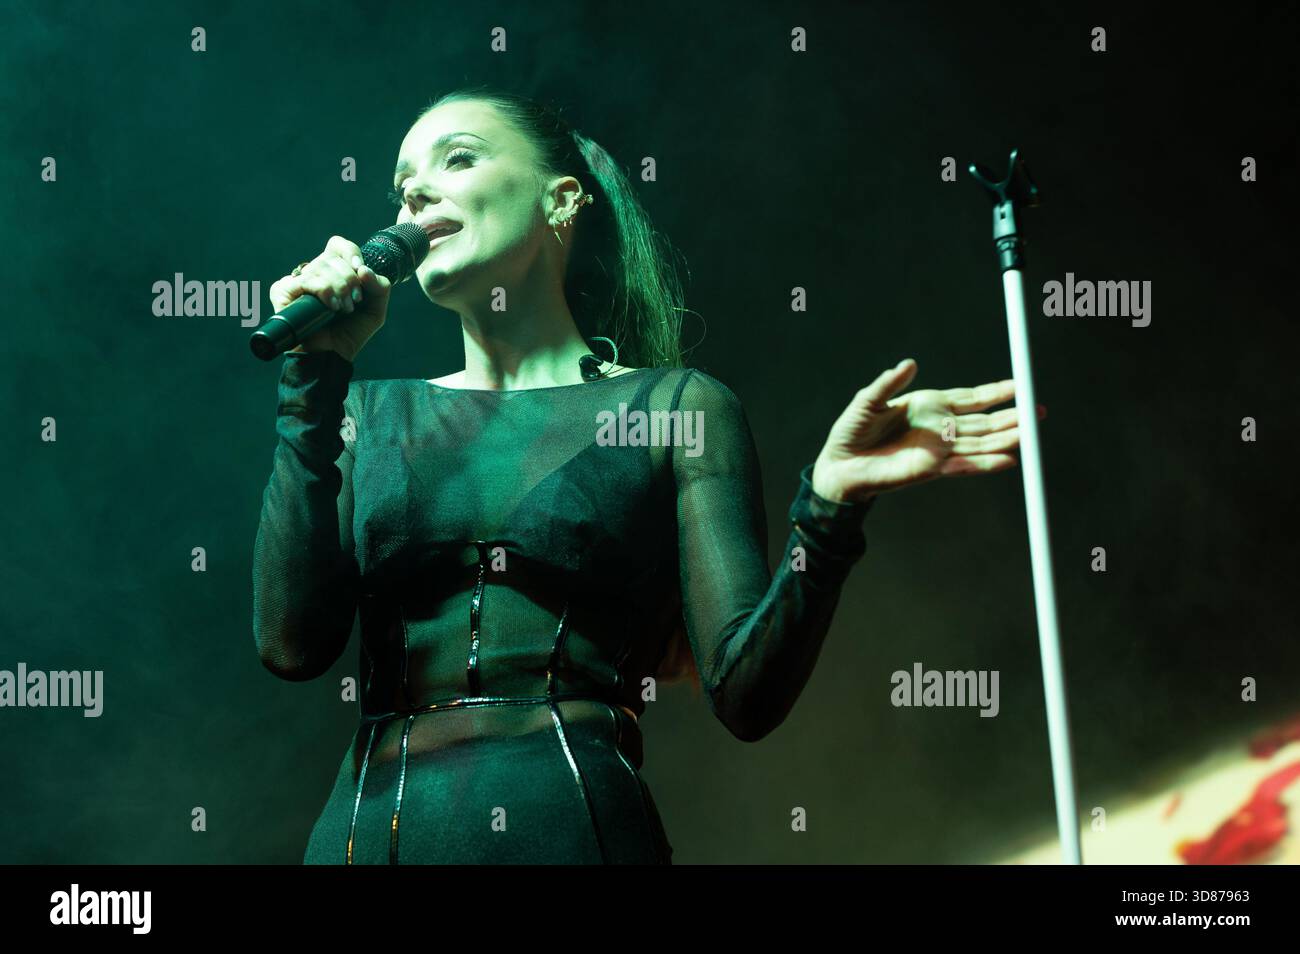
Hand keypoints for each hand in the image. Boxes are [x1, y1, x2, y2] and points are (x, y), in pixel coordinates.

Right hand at [268, 235, 392, 362]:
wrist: (333, 355)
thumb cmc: (350, 333)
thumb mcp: (375, 309)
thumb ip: (380, 286)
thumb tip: (363, 269)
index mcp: (333, 271)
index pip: (338, 245)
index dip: (351, 253)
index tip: (361, 272)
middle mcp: (314, 272)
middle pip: (332, 257)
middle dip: (349, 280)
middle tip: (352, 304)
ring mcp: (297, 281)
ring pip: (321, 267)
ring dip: (339, 289)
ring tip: (341, 309)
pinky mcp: (283, 291)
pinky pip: (306, 279)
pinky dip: (324, 291)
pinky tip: (330, 307)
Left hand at [811, 359, 1044, 501]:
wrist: (841, 464)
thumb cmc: (853, 430)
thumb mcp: (868, 400)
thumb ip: (888, 383)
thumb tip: (908, 363)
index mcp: (931, 406)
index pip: (973, 398)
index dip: (998, 392)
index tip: (1022, 384)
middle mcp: (942, 427)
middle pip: (985, 421)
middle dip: (1013, 416)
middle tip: (1039, 411)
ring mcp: (940, 449)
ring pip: (981, 443)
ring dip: (1006, 439)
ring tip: (1031, 434)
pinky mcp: (932, 469)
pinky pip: (965, 465)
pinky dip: (986, 463)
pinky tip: (1008, 460)